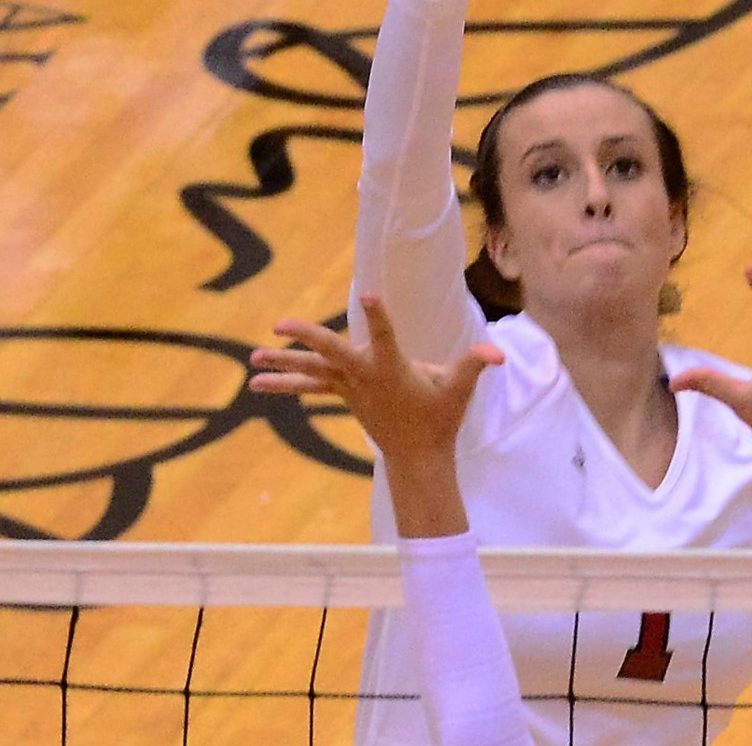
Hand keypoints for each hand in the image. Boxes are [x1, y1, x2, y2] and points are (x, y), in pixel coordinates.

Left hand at [248, 294, 503, 470]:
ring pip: (311, 372)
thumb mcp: (458, 390)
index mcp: (393, 369)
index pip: (385, 337)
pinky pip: (309, 386)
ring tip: (252, 360)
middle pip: (331, 352)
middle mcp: (365, 376)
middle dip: (306, 338)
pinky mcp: (343, 394)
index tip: (367, 296)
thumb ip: (475, 365)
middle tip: (279, 327)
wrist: (416, 456)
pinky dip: (285, 383)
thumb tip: (500, 354)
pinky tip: (259, 381)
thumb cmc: (439, 418)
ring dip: (281, 366)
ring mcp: (350, 387)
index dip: (378, 317)